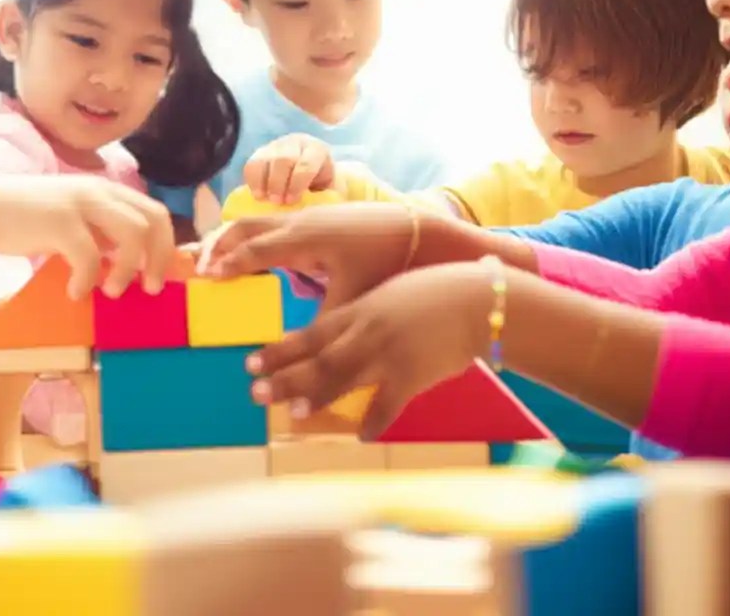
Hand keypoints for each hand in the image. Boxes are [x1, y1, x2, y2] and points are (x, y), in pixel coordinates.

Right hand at [0, 175, 173, 298]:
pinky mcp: (59, 221)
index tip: (157, 276)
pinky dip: (87, 281)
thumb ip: (103, 233)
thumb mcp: (76, 219)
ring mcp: (80, 203)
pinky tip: (74, 292)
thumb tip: (135, 266)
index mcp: (107, 191)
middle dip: (158, 259)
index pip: (156, 213)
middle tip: (147, 289)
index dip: (165, 247)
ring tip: (111, 291)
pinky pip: (90, 256)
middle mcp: (100, 191)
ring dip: (128, 270)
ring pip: (133, 234)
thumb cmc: (29, 221)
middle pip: (153, 221)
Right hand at [200, 202, 419, 310]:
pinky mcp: (314, 217)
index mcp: (302, 240)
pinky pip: (270, 224)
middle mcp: (298, 223)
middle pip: (244, 226)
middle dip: (218, 243)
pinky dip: (251, 237)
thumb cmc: (384, 261)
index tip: (205, 278)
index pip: (252, 250)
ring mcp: (306, 216)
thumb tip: (295, 353)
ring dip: (232, 238)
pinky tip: (250, 256)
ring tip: (213, 258)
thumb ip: (320, 323)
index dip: (227, 264)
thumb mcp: (350, 296)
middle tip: (196, 265)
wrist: (415, 229)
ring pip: (256, 221)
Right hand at [243, 133, 334, 204]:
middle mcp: (296, 143)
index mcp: (316, 150)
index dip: (297, 183)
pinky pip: (251, 164)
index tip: (291, 201)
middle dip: (278, 183)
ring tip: (263, 199)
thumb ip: (321, 196)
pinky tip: (257, 194)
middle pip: (283, 160)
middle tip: (277, 202)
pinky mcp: (261, 151)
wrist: (311, 170)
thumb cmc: (319, 184)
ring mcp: (277, 145)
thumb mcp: (327, 188)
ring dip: (262, 182)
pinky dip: (252, 180)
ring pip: (265, 159)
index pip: (306, 164)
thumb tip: (312, 209)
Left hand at [246, 263, 489, 439]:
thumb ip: (361, 315)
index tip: (252, 363)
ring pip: (344, 379)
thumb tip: (333, 334)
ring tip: (294, 413)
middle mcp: (367, 332)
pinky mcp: (414, 375)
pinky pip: (388, 405)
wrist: (477, 300)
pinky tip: (361, 435)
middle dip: (285, 377)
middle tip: (257, 394)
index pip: (309, 333)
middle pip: (318, 359)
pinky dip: (374, 421)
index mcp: (359, 311)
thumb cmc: (433, 294)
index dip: (279, 350)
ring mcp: (389, 354)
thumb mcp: (388, 295)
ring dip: (317, 397)